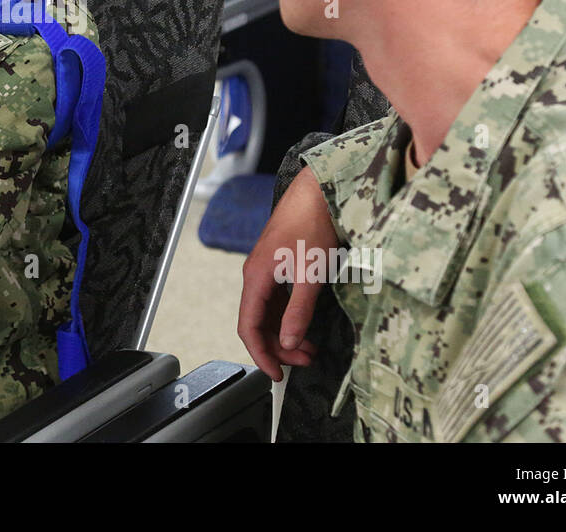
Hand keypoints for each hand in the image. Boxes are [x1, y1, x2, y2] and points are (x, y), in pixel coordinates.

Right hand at [237, 165, 336, 380]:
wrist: (317, 191)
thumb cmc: (312, 224)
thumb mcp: (311, 273)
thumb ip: (298, 311)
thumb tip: (289, 343)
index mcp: (256, 278)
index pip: (248, 326)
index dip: (261, 354)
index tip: (276, 375)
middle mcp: (256, 275)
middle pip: (258, 323)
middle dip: (279, 347)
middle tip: (304, 363)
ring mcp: (267, 270)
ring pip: (268, 313)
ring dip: (286, 334)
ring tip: (310, 349)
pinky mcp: (278, 265)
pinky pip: (276, 301)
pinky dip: (289, 318)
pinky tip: (305, 325)